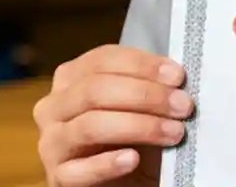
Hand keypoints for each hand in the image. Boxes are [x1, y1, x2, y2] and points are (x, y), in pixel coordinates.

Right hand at [34, 45, 193, 186]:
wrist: (123, 180)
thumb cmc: (131, 136)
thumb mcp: (138, 105)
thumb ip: (149, 86)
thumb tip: (175, 76)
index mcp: (70, 79)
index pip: (102, 60)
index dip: (141, 65)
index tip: (177, 76)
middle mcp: (53, 107)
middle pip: (95, 90)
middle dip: (145, 95)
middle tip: (183, 106)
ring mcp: (51, 143)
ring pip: (90, 126)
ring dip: (138, 127)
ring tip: (173, 133)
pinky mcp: (58, 178)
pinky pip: (79, 170)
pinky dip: (108, 164)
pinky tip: (133, 159)